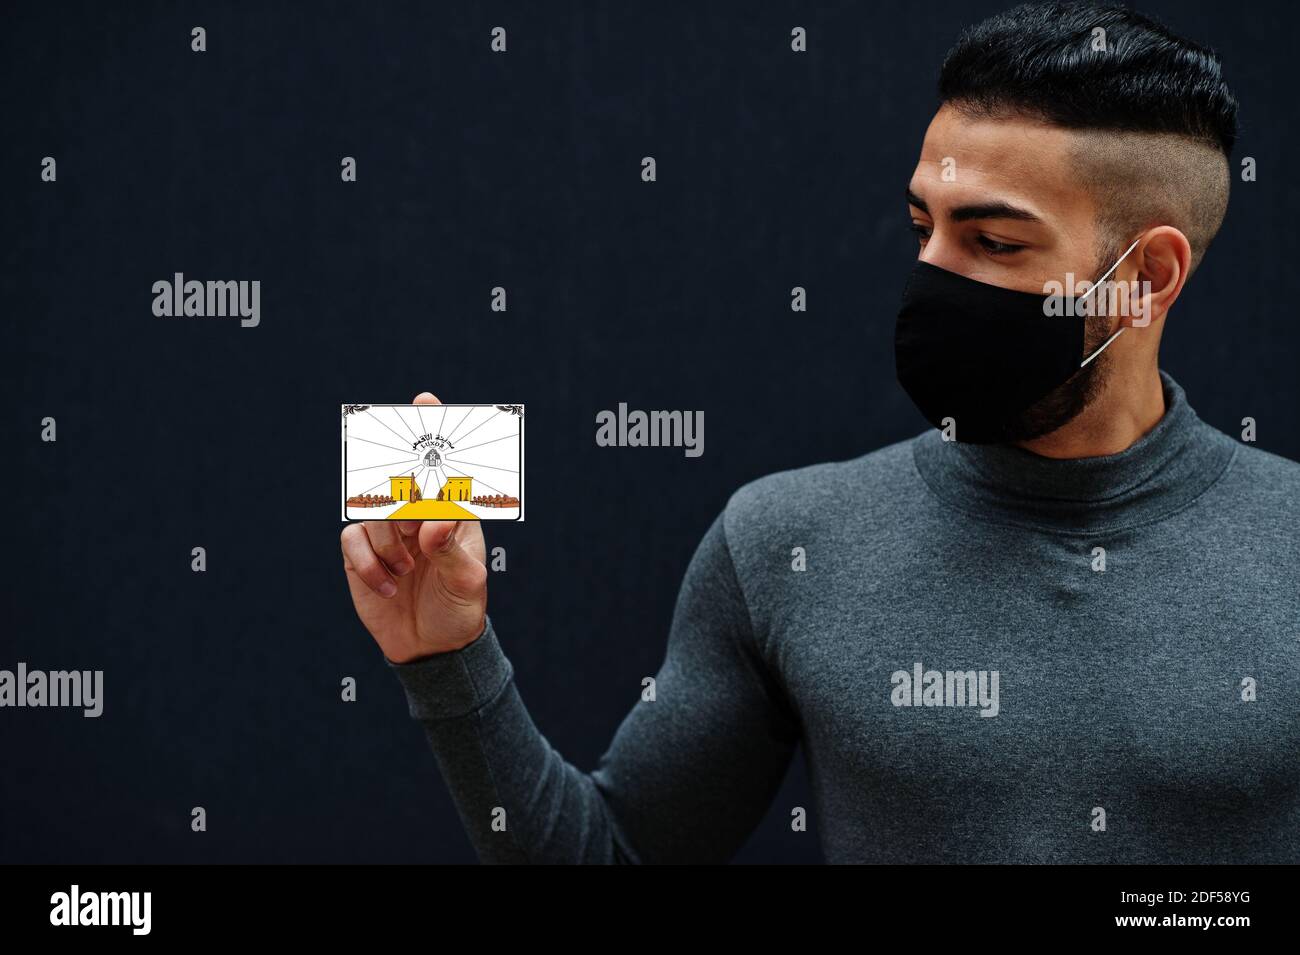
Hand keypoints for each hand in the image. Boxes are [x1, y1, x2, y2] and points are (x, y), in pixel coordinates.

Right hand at [341, 391, 488, 661]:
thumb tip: (432, 524)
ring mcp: (388, 530)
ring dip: (388, 547)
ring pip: (374, 511)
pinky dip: (369, 565)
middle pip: (400, 481)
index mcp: (453, 511)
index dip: (432, 431)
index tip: (424, 400)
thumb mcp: (466, 583)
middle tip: (415, 532)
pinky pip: (352, 537)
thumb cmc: (458, 609)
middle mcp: (419, 513)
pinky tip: (388, 588)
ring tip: (406, 575)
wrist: (430, 647)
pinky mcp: (361, 550)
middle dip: (404, 503)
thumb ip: (450, 550)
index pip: (443, 466)